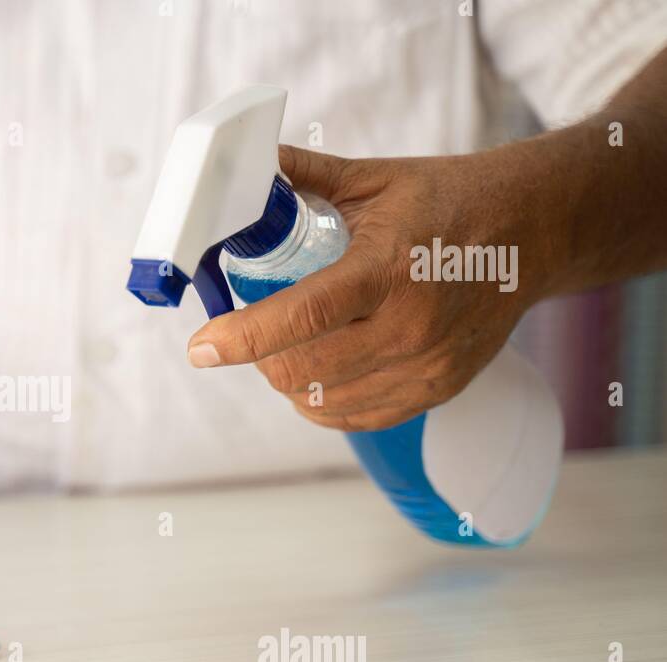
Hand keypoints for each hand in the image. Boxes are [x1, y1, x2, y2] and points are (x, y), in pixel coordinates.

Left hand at [186, 144, 552, 430]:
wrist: (536, 231)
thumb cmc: (451, 201)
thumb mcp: (377, 179)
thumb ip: (307, 178)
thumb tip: (247, 167)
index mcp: (388, 270)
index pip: (300, 317)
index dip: (241, 338)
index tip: (201, 348)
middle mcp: (410, 327)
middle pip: (301, 371)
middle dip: (257, 358)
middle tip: (243, 336)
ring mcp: (426, 365)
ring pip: (321, 402)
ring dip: (286, 381)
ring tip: (285, 348)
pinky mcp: (437, 390)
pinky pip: (356, 418)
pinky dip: (321, 405)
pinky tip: (315, 377)